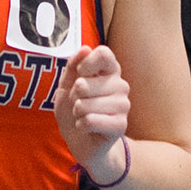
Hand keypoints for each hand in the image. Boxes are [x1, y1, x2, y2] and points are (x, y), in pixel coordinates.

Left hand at [53, 46, 131, 180]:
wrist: (80, 141)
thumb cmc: (75, 109)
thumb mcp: (66, 85)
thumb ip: (73, 66)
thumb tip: (85, 48)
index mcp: (109, 71)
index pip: (104, 54)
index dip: (86, 63)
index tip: (79, 74)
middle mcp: (121, 85)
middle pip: (87, 82)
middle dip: (74, 95)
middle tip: (79, 103)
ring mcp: (123, 105)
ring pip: (86, 104)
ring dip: (77, 112)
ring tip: (82, 115)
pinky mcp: (121, 125)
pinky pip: (91, 120)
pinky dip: (81, 125)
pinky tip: (86, 126)